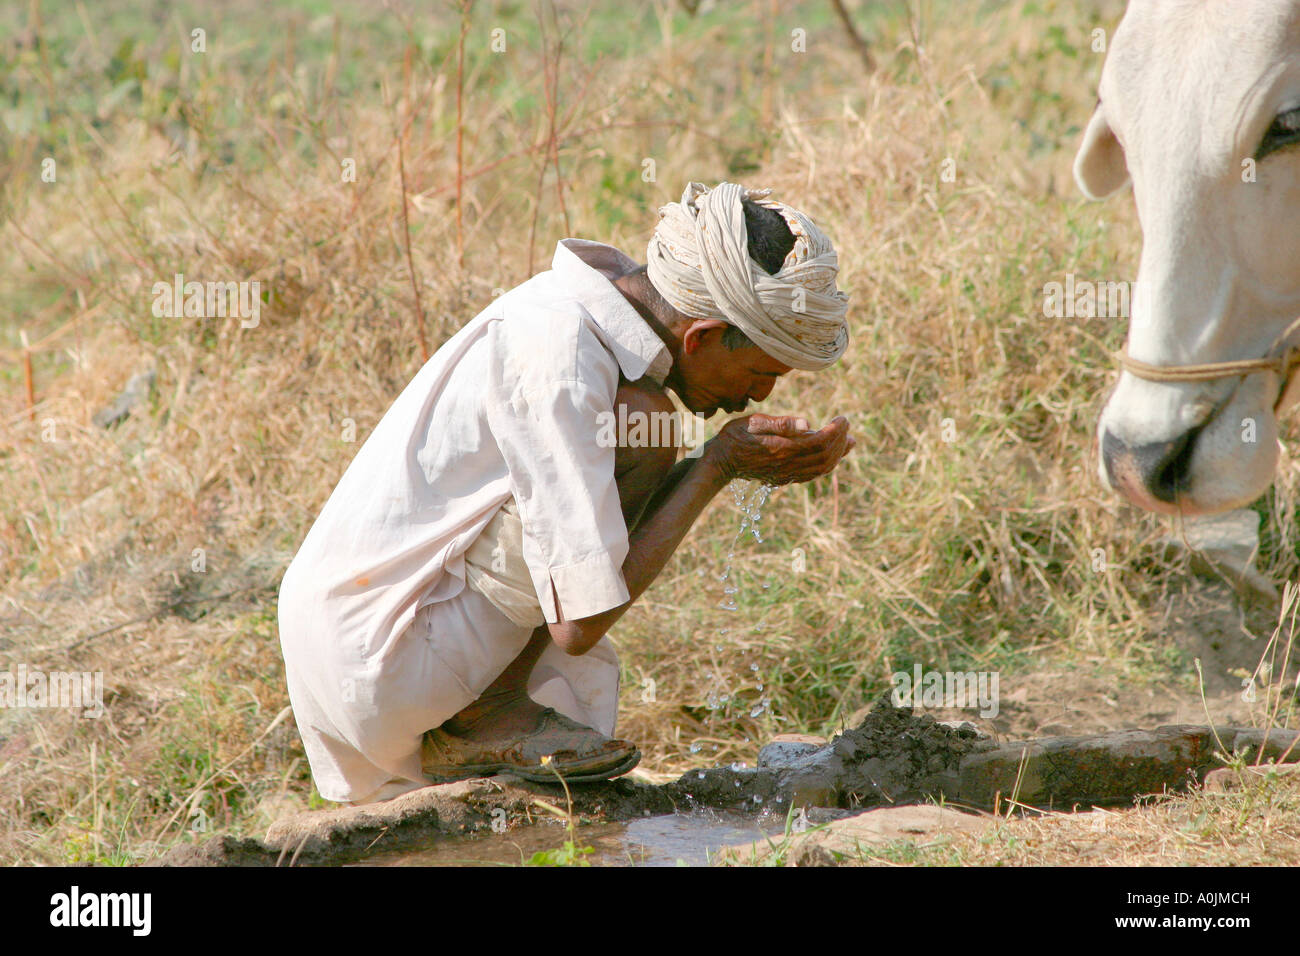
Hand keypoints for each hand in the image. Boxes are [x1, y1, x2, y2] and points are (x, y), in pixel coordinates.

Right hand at [704, 414, 854, 485]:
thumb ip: (782, 423)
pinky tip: (832, 455)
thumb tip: (808, 423)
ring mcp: (786, 474)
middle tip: (846, 425)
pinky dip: (827, 465)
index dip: (836, 431)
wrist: (720, 461)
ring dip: (838, 454)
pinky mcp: (784, 478)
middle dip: (841, 440)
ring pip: (821, 468)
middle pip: (825, 456)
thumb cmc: (735, 436)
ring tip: (849, 441)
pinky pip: (813, 474)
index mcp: (782, 449)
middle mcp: (787, 465)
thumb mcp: (754, 422)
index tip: (843, 418)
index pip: (820, 441)